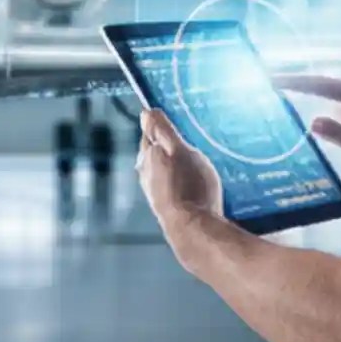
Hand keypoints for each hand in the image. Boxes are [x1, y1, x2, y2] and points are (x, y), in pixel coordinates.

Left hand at [136, 110, 223, 240]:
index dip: (162, 126)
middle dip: (169, 146)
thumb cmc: (189, 187)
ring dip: (175, 165)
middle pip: (155, 151)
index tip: (175, 122)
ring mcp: (155, 191)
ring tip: (194, 164)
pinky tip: (194, 185)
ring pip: (163, 169)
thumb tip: (146, 112)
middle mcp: (145, 174)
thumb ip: (162, 131)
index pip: (150, 132)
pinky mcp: (167, 206)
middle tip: (189, 142)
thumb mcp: (179, 150)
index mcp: (147, 156)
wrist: (194, 229)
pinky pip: (172, 185)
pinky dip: (180, 181)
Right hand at [272, 75, 340, 178]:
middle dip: (302, 84)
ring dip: (317, 94)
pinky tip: (324, 117)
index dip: (296, 83)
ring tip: (290, 96)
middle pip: (329, 85)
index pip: (323, 86)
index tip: (273, 80)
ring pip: (339, 95)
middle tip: (274, 85)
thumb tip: (312, 120)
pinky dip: (332, 106)